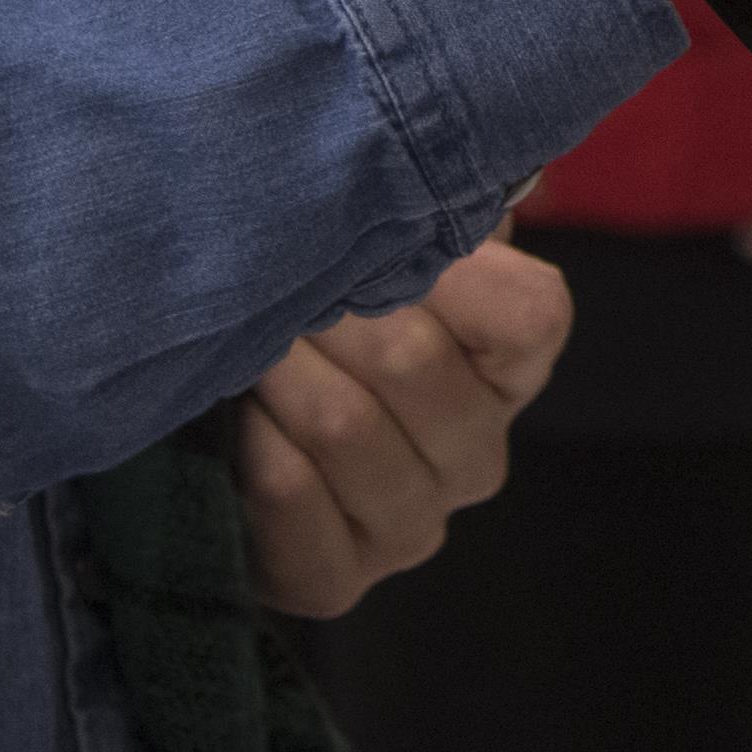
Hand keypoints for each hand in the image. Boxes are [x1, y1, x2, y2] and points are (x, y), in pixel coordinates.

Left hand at [224, 229, 574, 616]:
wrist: (222, 420)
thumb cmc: (316, 307)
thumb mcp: (380, 241)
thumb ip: (428, 199)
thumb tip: (462, 170)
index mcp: (510, 369)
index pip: (529, 314)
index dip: (444, 268)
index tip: (372, 241)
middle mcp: (477, 458)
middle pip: (412, 360)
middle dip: (324, 311)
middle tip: (270, 284)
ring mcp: (412, 528)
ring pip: (345, 425)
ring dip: (276, 372)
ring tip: (247, 348)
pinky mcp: (335, 581)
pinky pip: (293, 498)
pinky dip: (252, 445)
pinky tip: (239, 421)